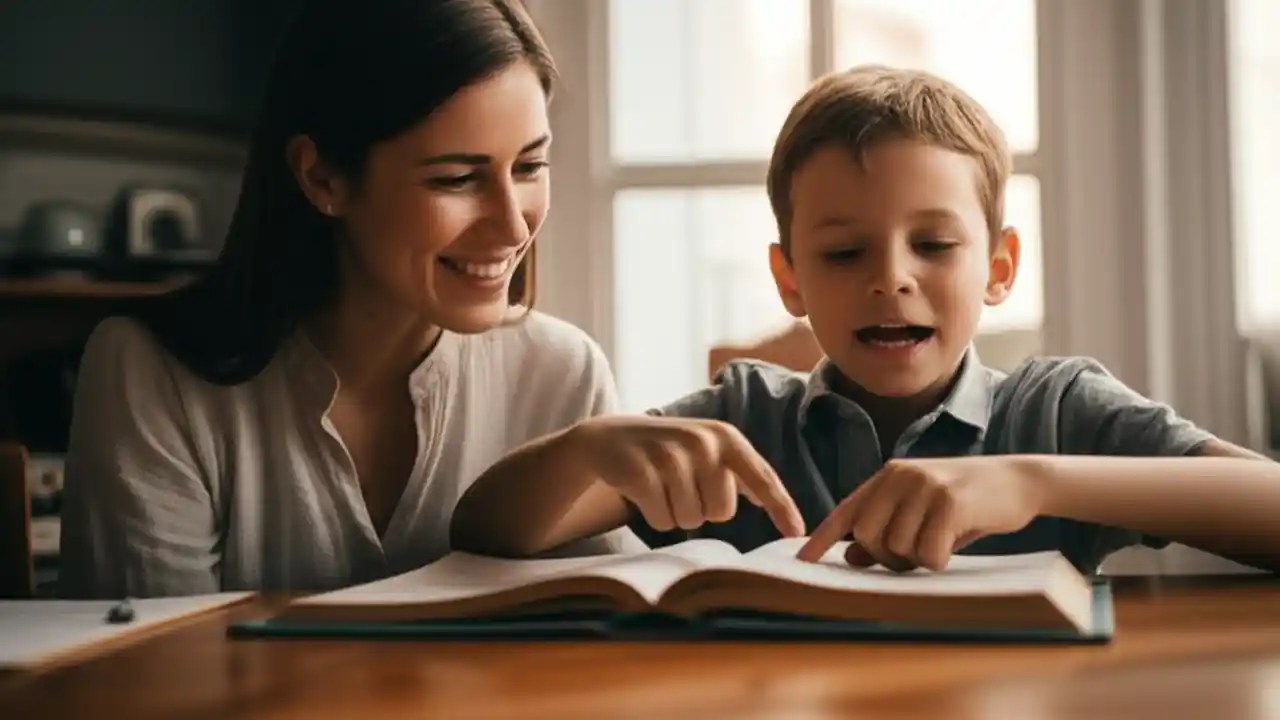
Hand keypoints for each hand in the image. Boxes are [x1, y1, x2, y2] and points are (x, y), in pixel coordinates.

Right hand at [568, 415, 805, 537]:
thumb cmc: (668, 451)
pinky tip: (643, 491)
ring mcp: (671, 457)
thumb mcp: (708, 451)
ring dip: (676, 513)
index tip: (797, 533)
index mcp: (727, 438)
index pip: (762, 478)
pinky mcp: (642, 473)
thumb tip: (777, 506)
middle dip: (703, 509)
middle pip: (722, 512)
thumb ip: (741, 474)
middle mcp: (703, 443)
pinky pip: (663, 521)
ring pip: (691, 520)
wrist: (609, 437)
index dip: (782, 507)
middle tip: (682, 486)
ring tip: (661, 486)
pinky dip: (654, 515)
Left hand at [795, 456, 1044, 570]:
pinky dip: (940, 560)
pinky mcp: (950, 501)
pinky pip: (928, 553)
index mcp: (889, 477)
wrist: (1019, 480)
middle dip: (887, 558)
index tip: (801, 562)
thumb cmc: (967, 503)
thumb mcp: (922, 515)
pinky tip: (956, 542)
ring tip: (942, 542)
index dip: (822, 539)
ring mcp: (924, 486)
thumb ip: (888, 530)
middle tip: (915, 556)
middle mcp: (900, 476)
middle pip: (868, 537)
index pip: (846, 511)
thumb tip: (851, 557)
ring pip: (898, 548)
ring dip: (919, 560)